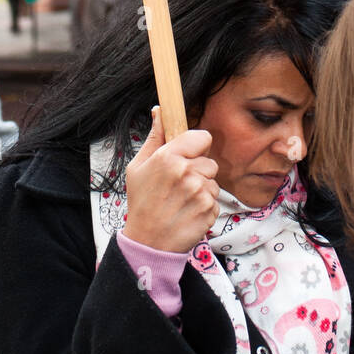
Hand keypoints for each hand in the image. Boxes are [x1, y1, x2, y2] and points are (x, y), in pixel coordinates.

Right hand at [123, 107, 219, 253]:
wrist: (147, 242)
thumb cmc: (141, 203)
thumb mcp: (138, 167)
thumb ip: (154, 138)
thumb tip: (159, 111)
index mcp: (169, 157)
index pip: (202, 137)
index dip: (197, 146)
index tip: (189, 156)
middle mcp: (187, 173)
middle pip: (209, 162)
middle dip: (198, 172)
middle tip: (179, 186)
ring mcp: (200, 193)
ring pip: (213, 182)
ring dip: (202, 190)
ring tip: (183, 201)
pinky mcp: (209, 211)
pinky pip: (215, 201)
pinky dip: (205, 207)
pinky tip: (189, 213)